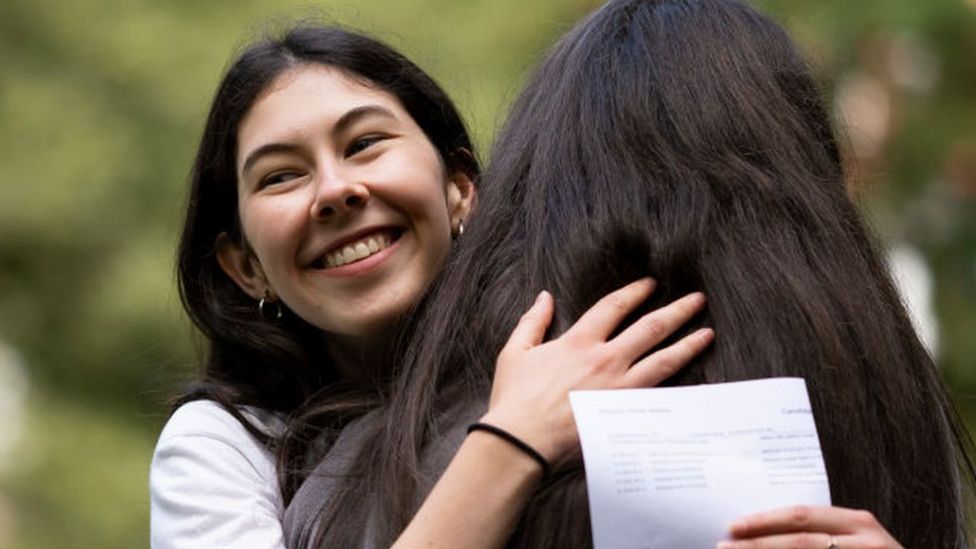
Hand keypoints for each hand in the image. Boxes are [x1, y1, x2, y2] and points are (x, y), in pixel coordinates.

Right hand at [480, 278, 712, 465]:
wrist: (522, 440)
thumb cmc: (515, 398)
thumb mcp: (516, 352)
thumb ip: (533, 321)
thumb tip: (544, 297)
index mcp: (578, 341)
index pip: (614, 307)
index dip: (635, 292)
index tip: (651, 284)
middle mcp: (605, 359)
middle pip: (650, 327)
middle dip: (676, 310)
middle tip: (696, 300)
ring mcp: (619, 387)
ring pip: (663, 359)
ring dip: (688, 343)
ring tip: (707, 333)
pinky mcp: (625, 413)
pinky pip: (659, 394)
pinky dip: (681, 386)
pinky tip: (697, 380)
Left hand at [719, 505, 903, 548]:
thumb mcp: (852, 539)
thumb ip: (817, 532)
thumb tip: (761, 531)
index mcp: (856, 521)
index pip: (801, 516)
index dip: (764, 521)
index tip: (732, 527)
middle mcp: (864, 539)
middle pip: (799, 541)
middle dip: (757, 544)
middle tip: (724, 546)